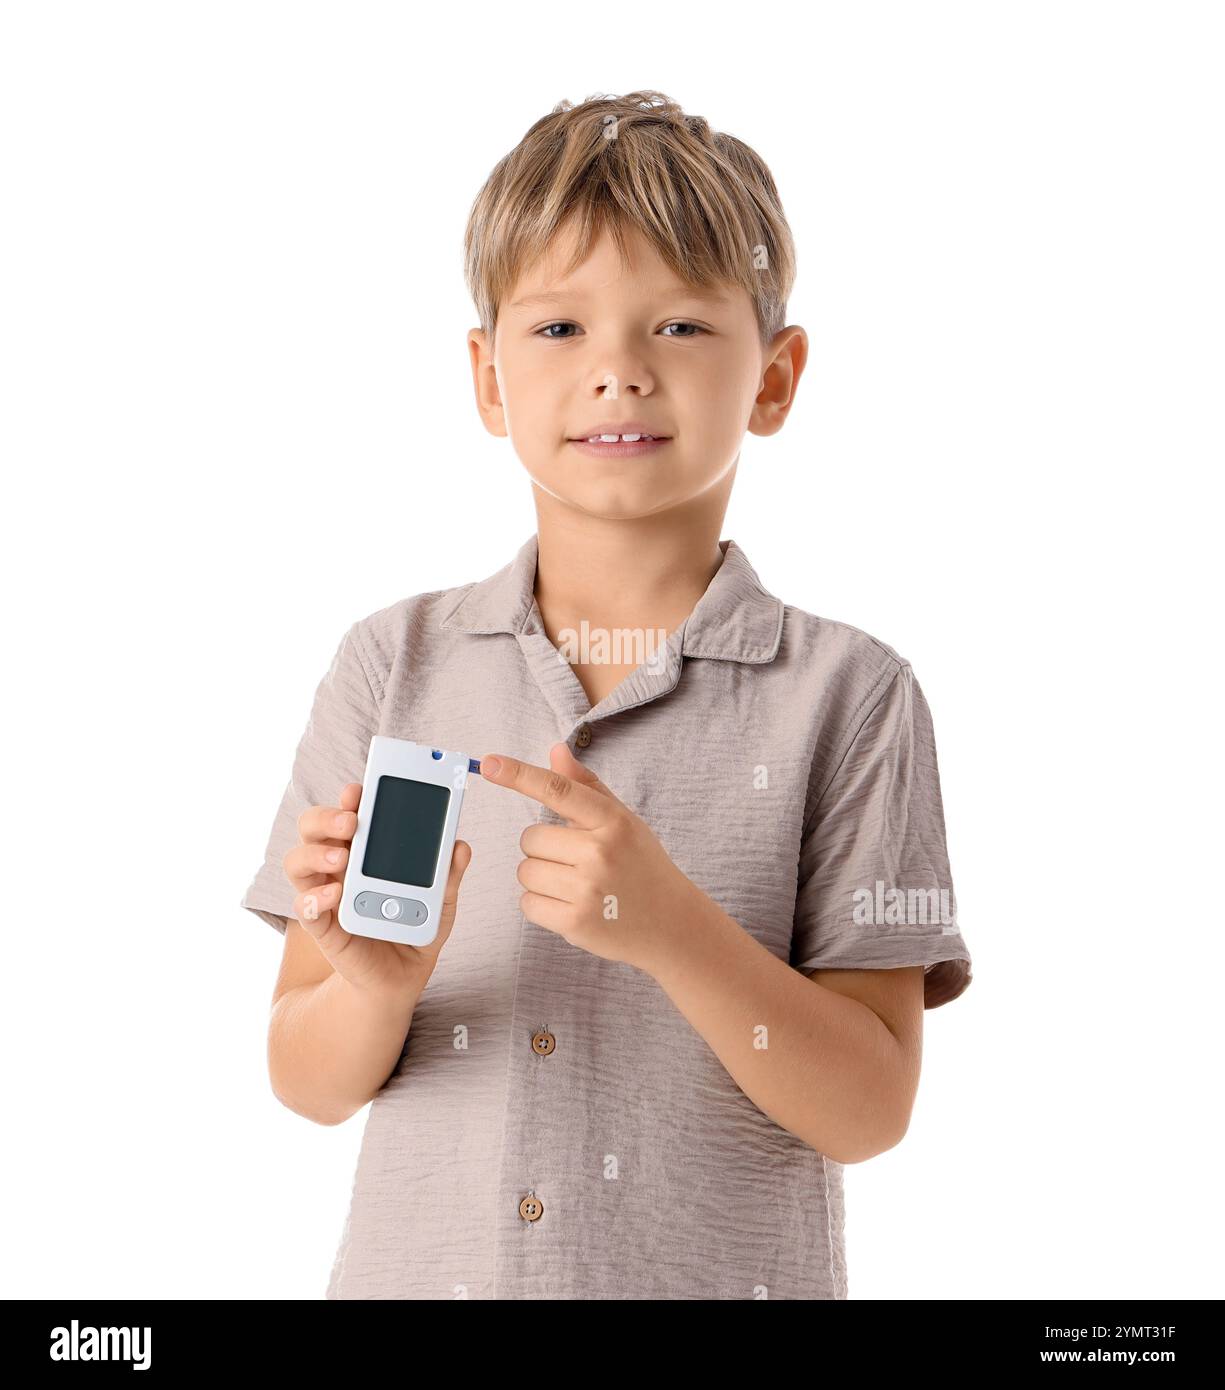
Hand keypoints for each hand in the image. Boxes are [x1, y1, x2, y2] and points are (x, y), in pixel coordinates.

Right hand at [283, 781, 471, 995]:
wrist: (402, 976)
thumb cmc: (414, 926)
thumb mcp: (441, 900)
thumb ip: (449, 874)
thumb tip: (460, 846)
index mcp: (364, 849)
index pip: (348, 813)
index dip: (348, 798)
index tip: (359, 789)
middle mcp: (337, 865)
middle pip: (313, 828)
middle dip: (326, 816)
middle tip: (351, 820)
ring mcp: (325, 893)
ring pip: (298, 861)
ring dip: (316, 852)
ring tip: (342, 856)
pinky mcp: (322, 926)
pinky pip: (304, 907)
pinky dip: (314, 898)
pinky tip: (334, 894)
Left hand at [479, 742, 707, 974]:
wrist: (672, 924)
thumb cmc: (642, 865)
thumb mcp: (623, 821)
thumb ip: (585, 787)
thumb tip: (555, 751)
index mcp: (613, 821)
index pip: (558, 790)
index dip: (520, 775)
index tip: (489, 763)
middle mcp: (600, 852)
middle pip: (530, 837)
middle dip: (544, 848)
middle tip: (577, 861)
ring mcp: (587, 889)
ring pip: (525, 870)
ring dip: (541, 876)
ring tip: (576, 884)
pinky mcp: (575, 922)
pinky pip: (527, 903)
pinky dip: (541, 904)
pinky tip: (571, 905)